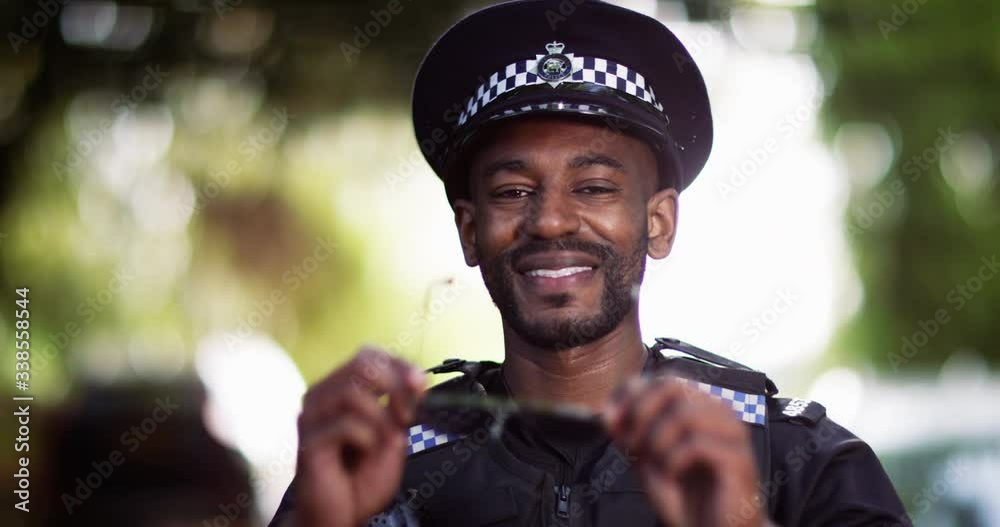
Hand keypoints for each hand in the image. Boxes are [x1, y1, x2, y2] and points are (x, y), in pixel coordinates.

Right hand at [292, 346, 425, 526]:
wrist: (340, 516)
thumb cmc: (362, 477)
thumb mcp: (392, 435)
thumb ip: (400, 406)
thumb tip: (416, 378)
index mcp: (339, 389)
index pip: (369, 355)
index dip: (400, 365)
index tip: (421, 385)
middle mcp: (321, 397)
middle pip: (361, 364)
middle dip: (395, 387)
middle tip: (407, 416)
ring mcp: (311, 418)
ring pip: (352, 392)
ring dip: (381, 417)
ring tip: (385, 440)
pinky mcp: (308, 443)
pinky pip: (345, 425)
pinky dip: (367, 438)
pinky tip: (365, 453)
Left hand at [604, 376, 763, 526]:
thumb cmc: (688, 498)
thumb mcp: (649, 460)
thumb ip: (631, 434)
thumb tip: (608, 412)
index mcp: (701, 408)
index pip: (664, 379)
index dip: (630, 395)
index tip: (612, 421)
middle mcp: (720, 414)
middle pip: (673, 385)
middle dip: (641, 413)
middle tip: (634, 444)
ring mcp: (733, 435)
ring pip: (685, 413)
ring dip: (657, 439)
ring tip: (657, 463)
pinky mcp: (739, 461)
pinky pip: (697, 444)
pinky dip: (673, 459)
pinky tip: (673, 474)